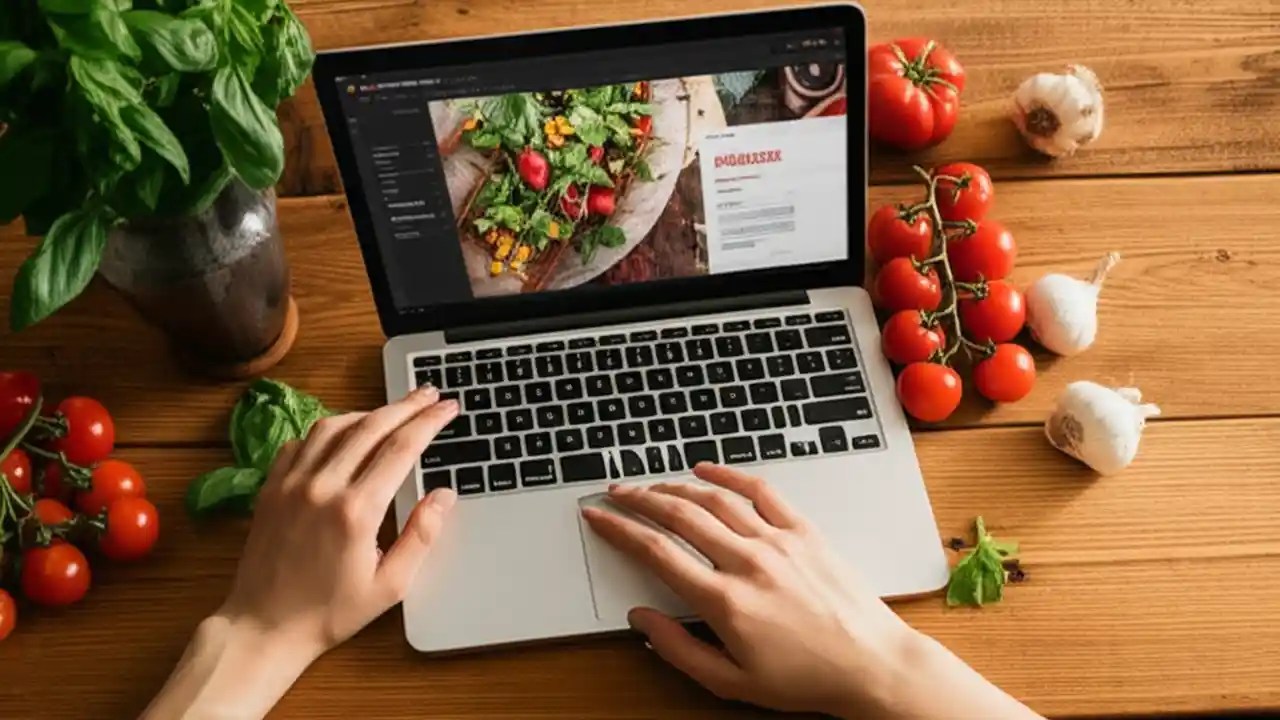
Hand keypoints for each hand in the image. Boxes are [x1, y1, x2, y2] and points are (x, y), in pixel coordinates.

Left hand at [220, 385, 459, 656]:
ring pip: (333, 426)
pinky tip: (342, 434)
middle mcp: (322, 487)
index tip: (448, 408)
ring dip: (366, 413)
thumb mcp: (390, 586)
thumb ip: (421, 536)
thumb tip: (444, 495)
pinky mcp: (270, 488)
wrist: (264, 627)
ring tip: (391, 411)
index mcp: (357, 511)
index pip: (402, 448)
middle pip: (371, 427)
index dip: (429, 422)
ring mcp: (291, 484)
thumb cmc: (330, 612)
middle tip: (429, 394)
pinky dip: (327, 429)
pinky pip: (300, 442)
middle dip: (405, 405)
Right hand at [582, 464, 1040, 719]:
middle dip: (637, 499)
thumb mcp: (731, 682)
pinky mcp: (804, 532)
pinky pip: (761, 491)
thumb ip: (679, 649)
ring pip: (714, 499)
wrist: (871, 665)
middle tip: (614, 493)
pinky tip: (706, 471)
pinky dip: (729, 476)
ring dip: (674, 486)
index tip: (598, 518)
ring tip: (650, 484)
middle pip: (678, 516)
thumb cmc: (805, 679)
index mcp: (725, 602)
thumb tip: (641, 619)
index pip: (656, 553)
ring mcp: (778, 542)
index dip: (619, 530)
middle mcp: (749, 563)